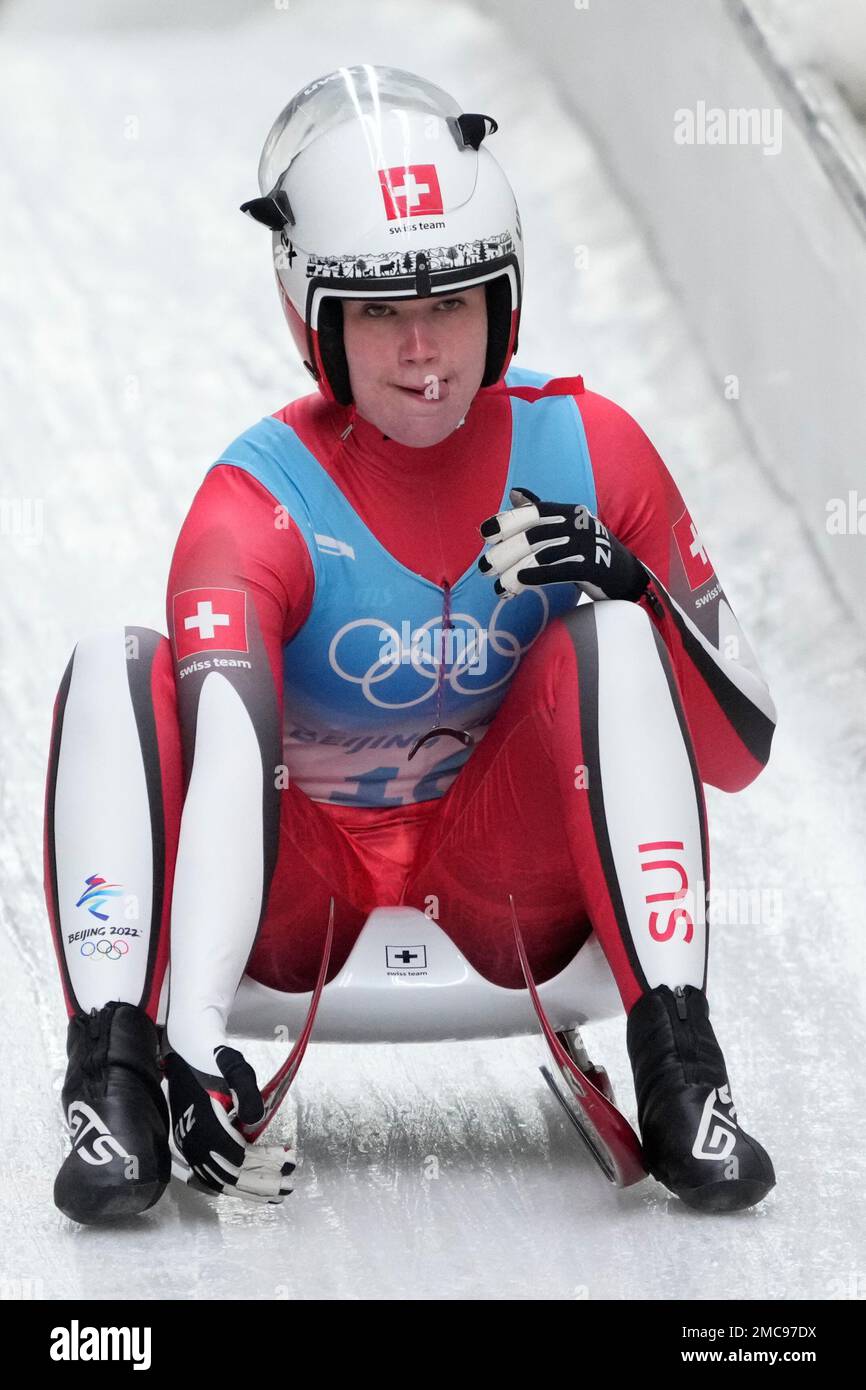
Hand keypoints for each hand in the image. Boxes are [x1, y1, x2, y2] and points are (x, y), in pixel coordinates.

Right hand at [165, 1045, 294, 1203]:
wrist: (187, 1051)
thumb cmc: (215, 1058)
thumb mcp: (235, 1067)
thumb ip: (245, 1091)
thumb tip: (255, 1120)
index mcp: (203, 1125)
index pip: (237, 1157)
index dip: (265, 1164)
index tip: (289, 1163)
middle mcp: (192, 1142)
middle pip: (229, 1175)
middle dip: (261, 1183)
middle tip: (289, 1187)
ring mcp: (188, 1146)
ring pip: (218, 1180)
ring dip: (248, 1189)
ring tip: (275, 1194)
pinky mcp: (189, 1146)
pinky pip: (208, 1176)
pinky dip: (229, 1186)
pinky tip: (246, 1191)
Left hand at [478, 486, 649, 601]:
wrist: (626, 573)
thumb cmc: (588, 549)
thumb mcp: (566, 526)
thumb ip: (540, 512)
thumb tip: (514, 493)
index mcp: (567, 512)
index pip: (532, 512)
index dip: (507, 521)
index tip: (485, 534)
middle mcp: (576, 524)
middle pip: (533, 536)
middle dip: (505, 552)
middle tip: (486, 567)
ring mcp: (586, 545)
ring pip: (541, 556)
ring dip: (515, 572)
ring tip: (498, 587)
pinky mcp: (592, 567)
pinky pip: (559, 570)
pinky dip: (536, 576)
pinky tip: (519, 583)